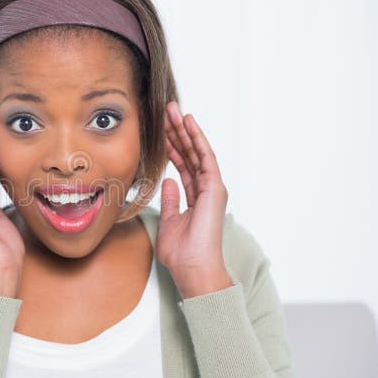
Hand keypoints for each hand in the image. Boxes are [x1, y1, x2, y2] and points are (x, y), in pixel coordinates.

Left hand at [157, 101, 232, 299]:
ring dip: (185, 130)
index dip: (173, 146)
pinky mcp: (214, 188)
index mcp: (196, 197)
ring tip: (175, 110)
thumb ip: (170, 200)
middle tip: (167, 110)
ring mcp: (212, 188)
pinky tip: (189, 123)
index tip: (162, 129)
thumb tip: (168, 182)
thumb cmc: (181, 253)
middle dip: (178, 132)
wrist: (192, 268)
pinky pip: (205, 158)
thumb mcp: (169, 221)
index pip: (184, 165)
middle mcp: (206, 189)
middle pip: (190, 154)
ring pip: (197, 151)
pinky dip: (197, 139)